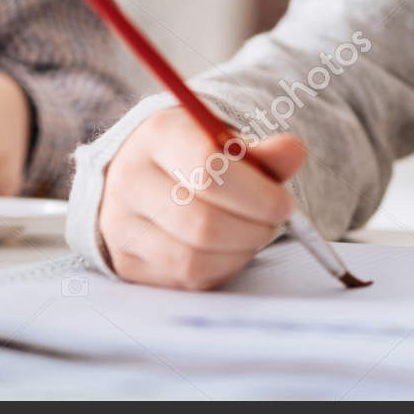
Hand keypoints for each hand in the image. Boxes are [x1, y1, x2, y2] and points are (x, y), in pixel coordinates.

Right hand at [97, 104, 304, 289]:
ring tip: (253, 233)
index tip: (284, 204)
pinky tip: (230, 249)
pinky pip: (185, 279)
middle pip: (203, 221)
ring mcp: (120, 224)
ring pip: (193, 258)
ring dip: (239, 252)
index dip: (257, 194)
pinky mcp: (125, 261)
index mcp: (159, 134)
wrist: (146, 174)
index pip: (209, 169)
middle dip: (253, 229)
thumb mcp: (229, 142)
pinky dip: (221, 268)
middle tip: (274, 222)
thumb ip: (265, 151)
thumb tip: (293, 152)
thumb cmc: (198, 157)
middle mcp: (130, 178)